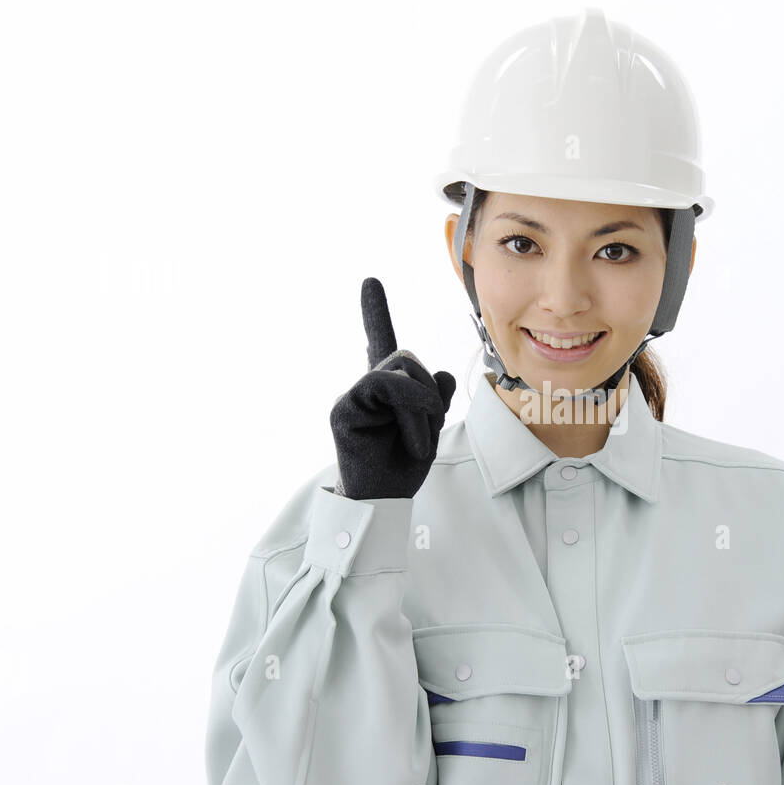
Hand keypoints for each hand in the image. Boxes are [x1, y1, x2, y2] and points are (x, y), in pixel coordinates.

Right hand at [329, 277, 455, 499]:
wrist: (383, 502)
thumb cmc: (402, 468)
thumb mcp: (430, 427)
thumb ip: (433, 397)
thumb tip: (438, 375)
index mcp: (387, 390)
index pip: (381, 342)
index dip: (375, 313)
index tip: (370, 282)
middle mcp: (366, 388)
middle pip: (407, 359)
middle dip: (428, 394)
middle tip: (426, 430)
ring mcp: (353, 397)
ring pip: (401, 370)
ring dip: (422, 407)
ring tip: (416, 440)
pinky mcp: (344, 409)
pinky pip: (387, 386)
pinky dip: (410, 411)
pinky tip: (409, 440)